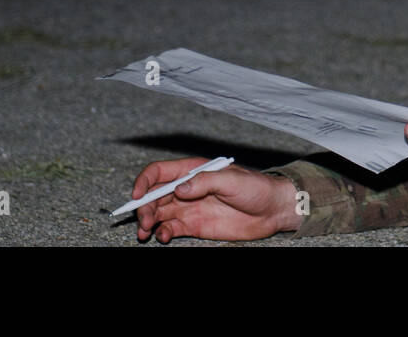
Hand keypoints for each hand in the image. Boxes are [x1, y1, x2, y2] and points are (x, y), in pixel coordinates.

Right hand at [131, 157, 300, 242]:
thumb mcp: (232, 180)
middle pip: (154, 195)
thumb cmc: (256, 188)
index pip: (159, 172)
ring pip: (159, 213)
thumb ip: (205, 182)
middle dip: (143, 207)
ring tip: (145, 232)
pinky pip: (171, 228)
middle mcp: (187, 188)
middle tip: (144, 221)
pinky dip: (162, 233)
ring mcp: (189, 207)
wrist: (272, 210)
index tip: (136, 196)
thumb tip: (180, 188)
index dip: (144, 182)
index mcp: (193, 171)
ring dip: (148, 221)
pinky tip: (163, 237)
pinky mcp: (194, 225)